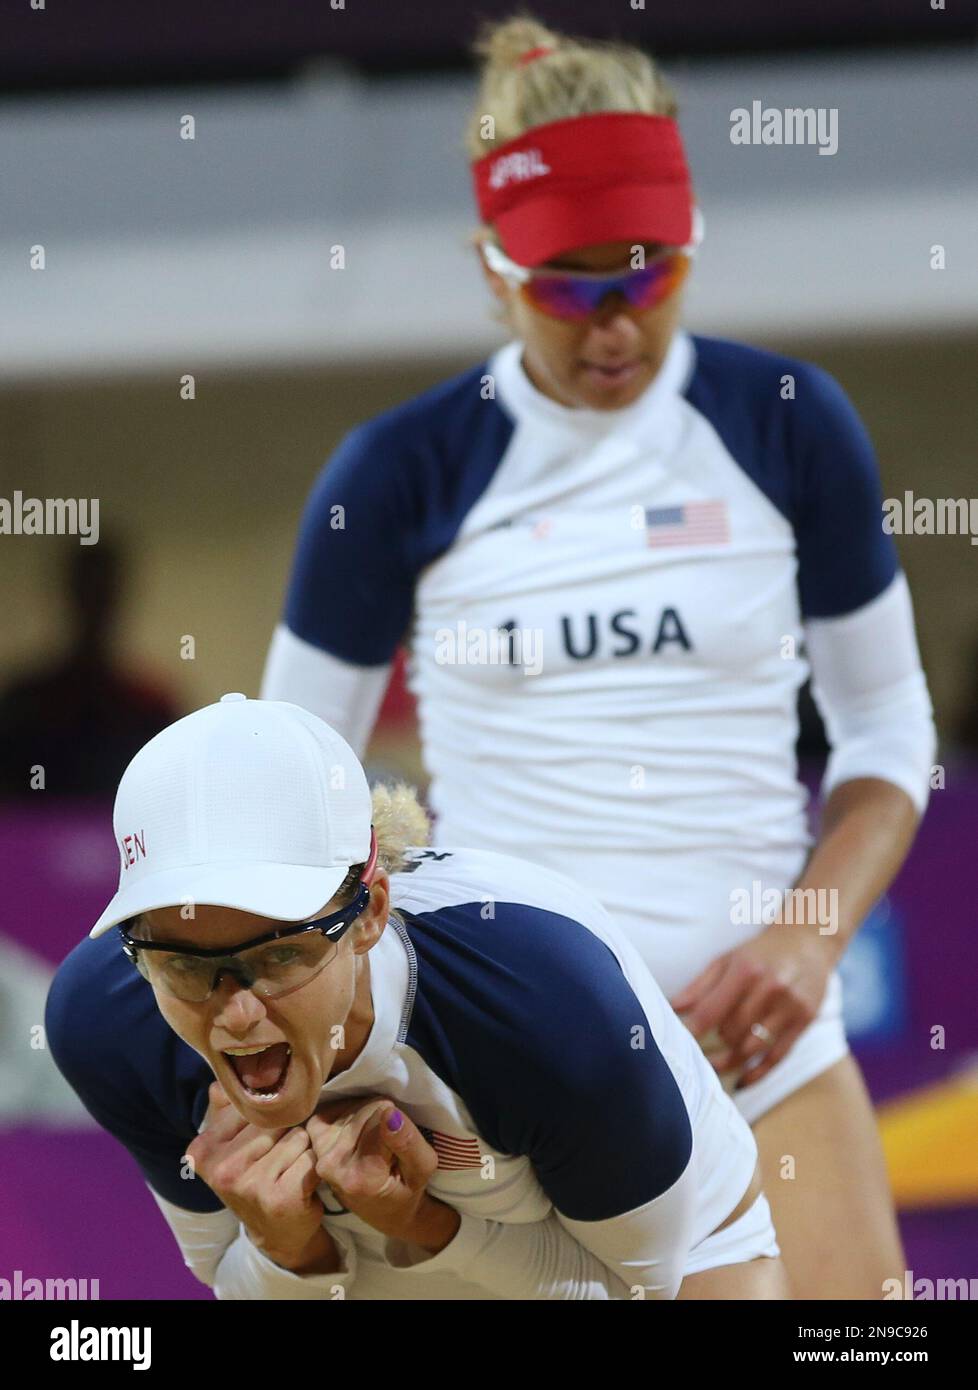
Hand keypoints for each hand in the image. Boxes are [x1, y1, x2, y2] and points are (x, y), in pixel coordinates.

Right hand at [185, 1081, 337, 1271]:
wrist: (277, 1232)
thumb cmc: (255, 1175)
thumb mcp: (231, 1143)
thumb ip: (226, 1107)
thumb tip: (224, 1075)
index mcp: (203, 1150)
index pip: (249, 1105)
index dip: (268, 1113)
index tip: (266, 1133)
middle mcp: (221, 1169)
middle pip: (275, 1119)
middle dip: (288, 1129)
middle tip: (281, 1153)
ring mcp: (249, 1186)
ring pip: (296, 1135)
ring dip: (303, 1146)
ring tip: (291, 1165)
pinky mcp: (280, 1199)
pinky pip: (311, 1157)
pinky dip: (314, 1164)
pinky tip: (304, 1179)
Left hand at [306, 1097, 458, 1251]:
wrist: (383, 1211)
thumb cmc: (406, 1190)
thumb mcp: (422, 1169)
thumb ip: (408, 1143)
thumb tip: (389, 1112)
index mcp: (362, 1176)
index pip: (382, 1119)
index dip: (398, 1124)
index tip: (401, 1144)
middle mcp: (333, 1166)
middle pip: (366, 1111)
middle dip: (383, 1116)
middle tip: (390, 1141)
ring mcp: (320, 1155)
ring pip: (351, 1109)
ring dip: (368, 1114)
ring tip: (377, 1137)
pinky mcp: (313, 1146)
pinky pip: (328, 1111)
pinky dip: (345, 1112)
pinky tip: (358, 1128)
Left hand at [669, 925, 833, 1087]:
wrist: (809, 940)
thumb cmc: (760, 952)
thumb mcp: (727, 960)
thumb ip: (699, 986)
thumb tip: (671, 1008)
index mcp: (745, 971)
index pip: (711, 1011)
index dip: (691, 1031)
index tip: (677, 1045)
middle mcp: (770, 988)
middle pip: (732, 1032)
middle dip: (714, 1043)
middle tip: (700, 1049)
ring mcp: (790, 1006)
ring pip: (753, 1048)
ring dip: (730, 1061)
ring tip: (714, 1066)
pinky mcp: (805, 1021)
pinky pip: (778, 1057)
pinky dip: (757, 1073)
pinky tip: (741, 1082)